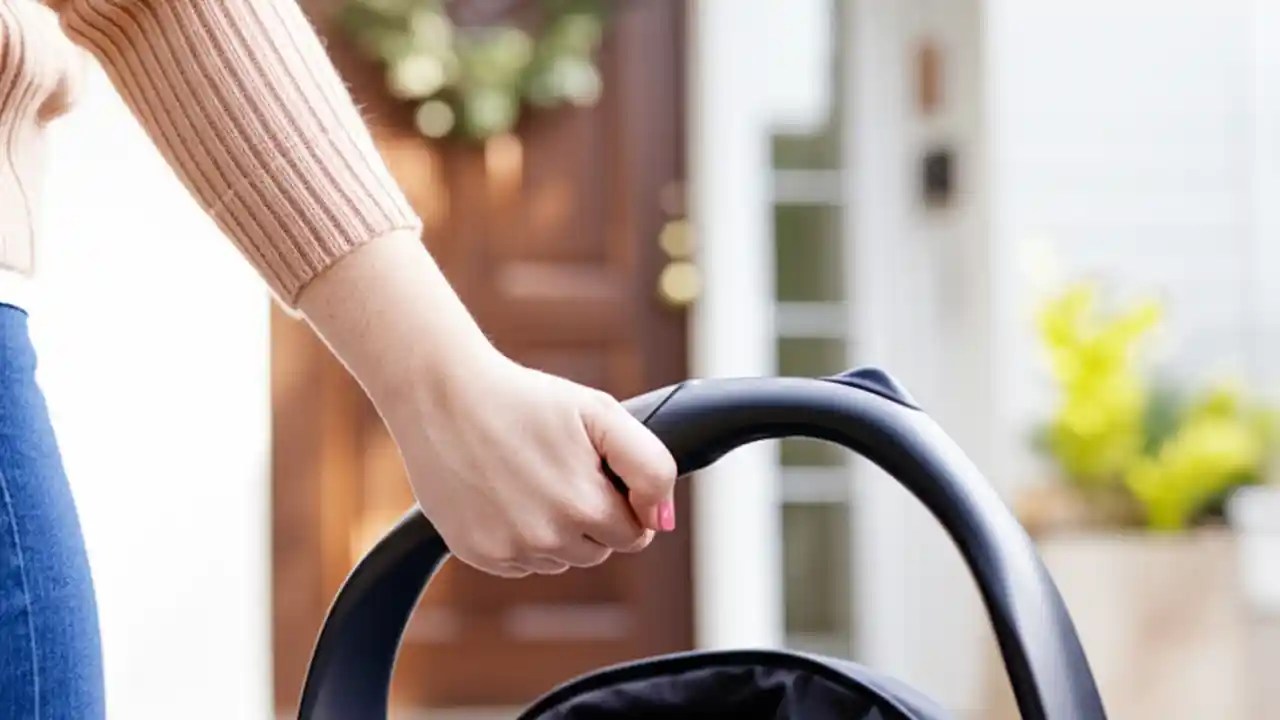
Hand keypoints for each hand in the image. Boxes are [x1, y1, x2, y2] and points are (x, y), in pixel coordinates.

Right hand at [386, 353, 677, 575]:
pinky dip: (520, 538)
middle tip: (563, 469)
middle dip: (592, 517)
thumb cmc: (525, 399)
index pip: (634, 534)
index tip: (602, 475)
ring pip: (559, 560)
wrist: (442, 395)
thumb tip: (663, 521)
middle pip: (597, 550)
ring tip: (530, 477)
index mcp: (585, 506)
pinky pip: (520, 563)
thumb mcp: (601, 413)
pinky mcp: (476, 554)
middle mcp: (547, 538)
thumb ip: (650, 466)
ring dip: (556, 531)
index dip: (626, 504)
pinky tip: (504, 494)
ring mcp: (508, 550)